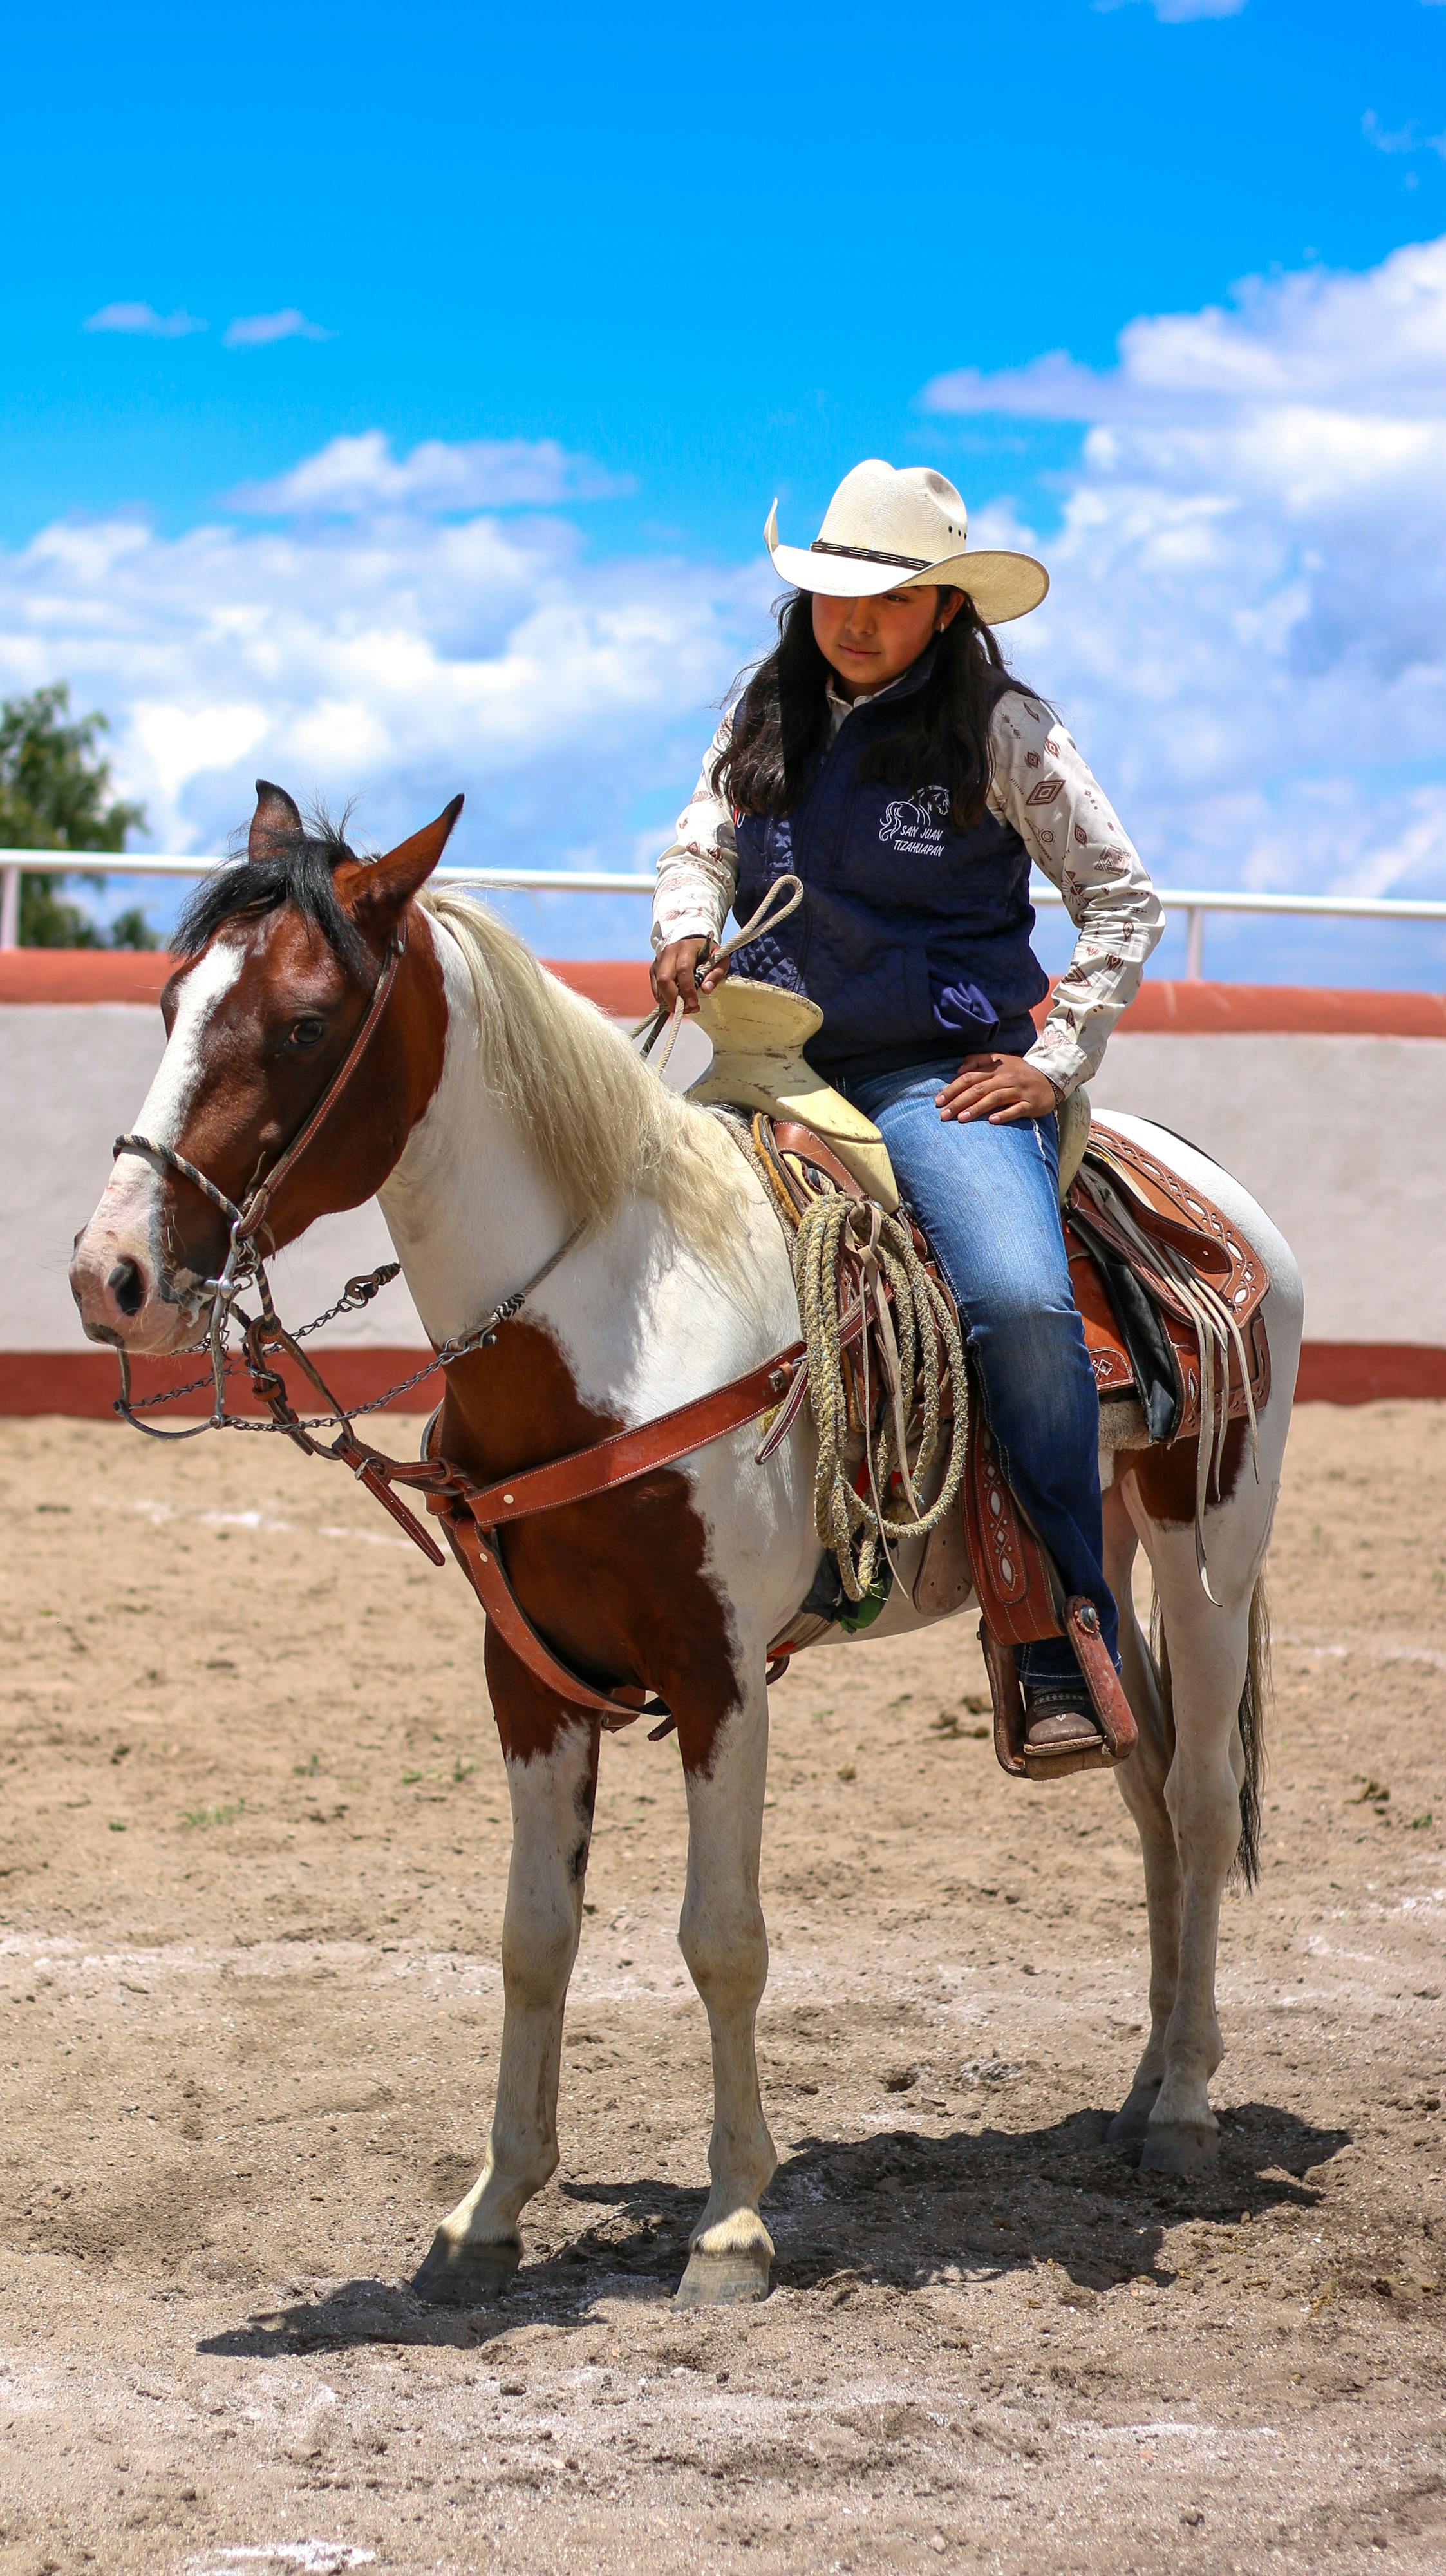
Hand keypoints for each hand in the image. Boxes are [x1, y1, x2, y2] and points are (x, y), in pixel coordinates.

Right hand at [651, 937, 729, 1015]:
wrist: (692, 944)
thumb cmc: (707, 954)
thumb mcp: (719, 960)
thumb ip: (715, 974)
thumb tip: (706, 989)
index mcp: (686, 947)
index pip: (683, 969)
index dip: (687, 989)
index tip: (694, 1003)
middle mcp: (669, 952)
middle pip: (664, 979)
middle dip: (674, 999)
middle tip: (688, 1008)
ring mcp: (658, 961)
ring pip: (658, 986)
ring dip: (670, 1002)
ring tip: (685, 1007)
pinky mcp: (653, 969)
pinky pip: (655, 989)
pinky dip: (665, 1000)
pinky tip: (677, 1001)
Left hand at [935, 1054, 1059, 1124]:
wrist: (1051, 1078)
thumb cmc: (1020, 1072)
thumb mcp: (1001, 1060)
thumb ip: (979, 1061)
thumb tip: (958, 1069)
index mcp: (996, 1068)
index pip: (970, 1077)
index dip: (953, 1088)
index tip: (938, 1100)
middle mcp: (1006, 1078)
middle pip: (979, 1088)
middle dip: (959, 1101)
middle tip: (943, 1114)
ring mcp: (1019, 1091)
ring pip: (995, 1098)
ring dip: (977, 1108)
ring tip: (961, 1119)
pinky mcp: (1031, 1103)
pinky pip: (1017, 1109)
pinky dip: (1005, 1115)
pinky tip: (992, 1121)